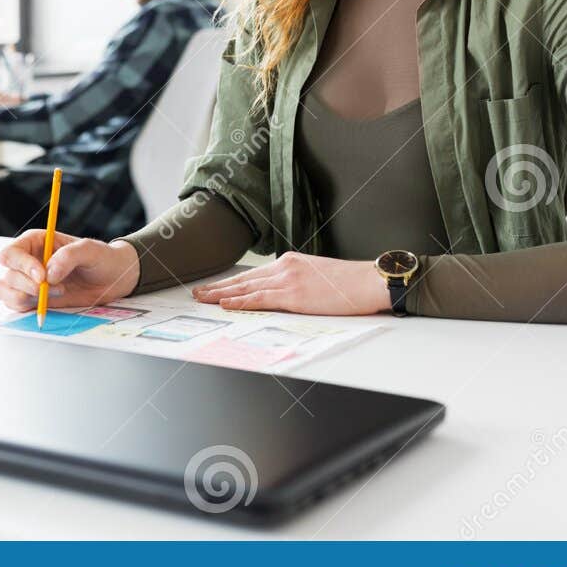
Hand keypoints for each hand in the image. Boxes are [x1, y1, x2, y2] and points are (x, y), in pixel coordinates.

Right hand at [0, 231, 139, 311]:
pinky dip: (28, 309)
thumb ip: (69, 256)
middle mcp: (27, 262)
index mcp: (35, 242)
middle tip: (58, 288)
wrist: (113, 279)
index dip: (22, 266)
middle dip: (29, 286)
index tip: (42, 277)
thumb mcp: (90, 250)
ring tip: (56, 294)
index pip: (11, 254)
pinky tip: (50, 304)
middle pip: (8, 275)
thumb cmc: (102, 258)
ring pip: (5, 292)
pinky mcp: (34, 300)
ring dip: (26, 298)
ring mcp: (28, 282)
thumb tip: (49, 273)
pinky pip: (15, 307)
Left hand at [191, 253, 390, 315]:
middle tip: (198, 293)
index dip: (231, 282)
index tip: (215, 287)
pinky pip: (260, 298)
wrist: (368, 282)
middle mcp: (284, 267)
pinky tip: (225, 304)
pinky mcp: (294, 294)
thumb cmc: (348, 284)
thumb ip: (296, 281)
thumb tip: (283, 295)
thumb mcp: (316, 276)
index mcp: (290, 262)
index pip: (253, 274)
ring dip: (221, 295)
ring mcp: (288, 279)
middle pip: (244, 279)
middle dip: (219, 287)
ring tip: (203, 299)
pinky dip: (240, 301)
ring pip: (246, 288)